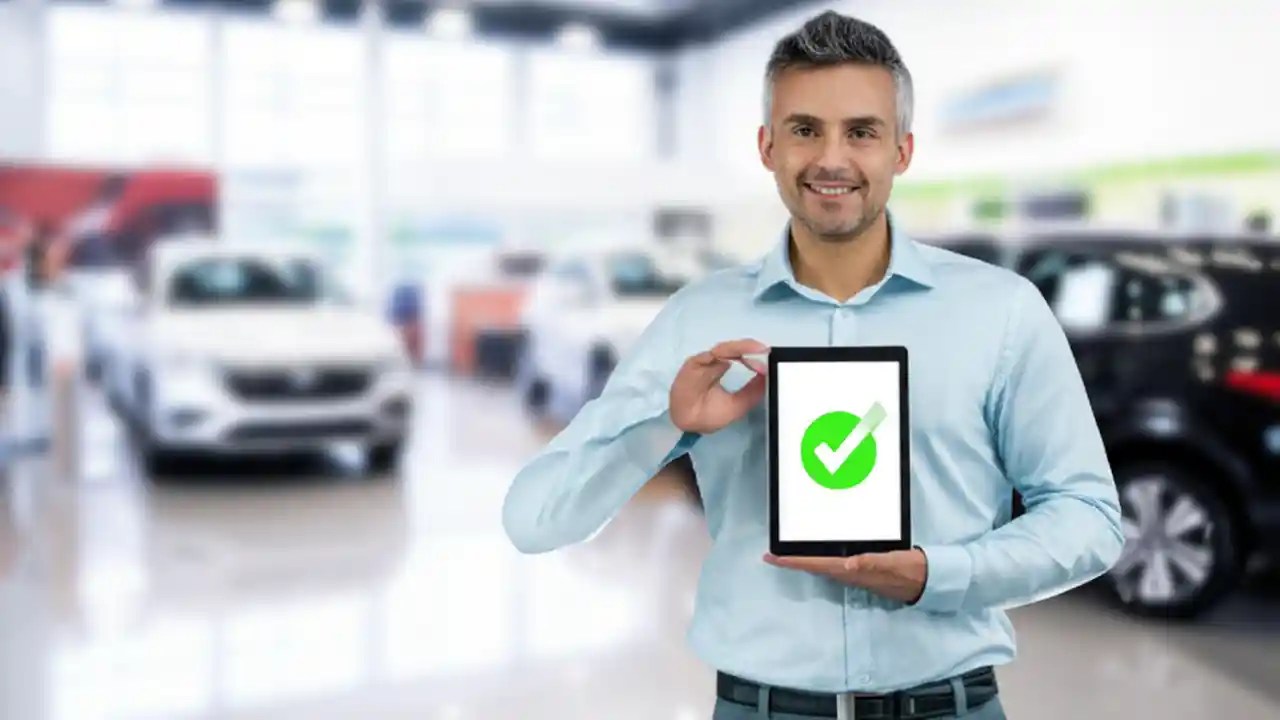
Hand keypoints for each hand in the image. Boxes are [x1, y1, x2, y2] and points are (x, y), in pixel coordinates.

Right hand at [669, 339, 768, 433]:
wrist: (690, 424)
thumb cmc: (709, 414)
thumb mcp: (739, 403)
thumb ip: (753, 390)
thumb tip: (769, 375)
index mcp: (721, 367)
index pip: (740, 354)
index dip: (754, 354)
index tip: (768, 356)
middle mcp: (713, 362)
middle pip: (734, 348)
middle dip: (750, 348)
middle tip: (765, 350)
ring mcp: (704, 362)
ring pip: (725, 348)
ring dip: (742, 348)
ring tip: (757, 350)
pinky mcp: (694, 364)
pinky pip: (711, 355)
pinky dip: (725, 353)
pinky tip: (738, 356)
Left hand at [764, 548, 927, 603]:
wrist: (923, 579)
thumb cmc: (906, 569)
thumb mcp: (891, 562)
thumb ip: (871, 562)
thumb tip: (849, 564)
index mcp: (850, 569)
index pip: (813, 565)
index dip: (791, 562)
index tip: (771, 558)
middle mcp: (847, 573)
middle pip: (811, 567)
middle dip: (790, 562)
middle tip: (771, 555)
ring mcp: (852, 573)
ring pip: (820, 566)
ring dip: (802, 561)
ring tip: (786, 554)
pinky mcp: (858, 569)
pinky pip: (832, 564)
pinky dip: (818, 558)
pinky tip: (814, 554)